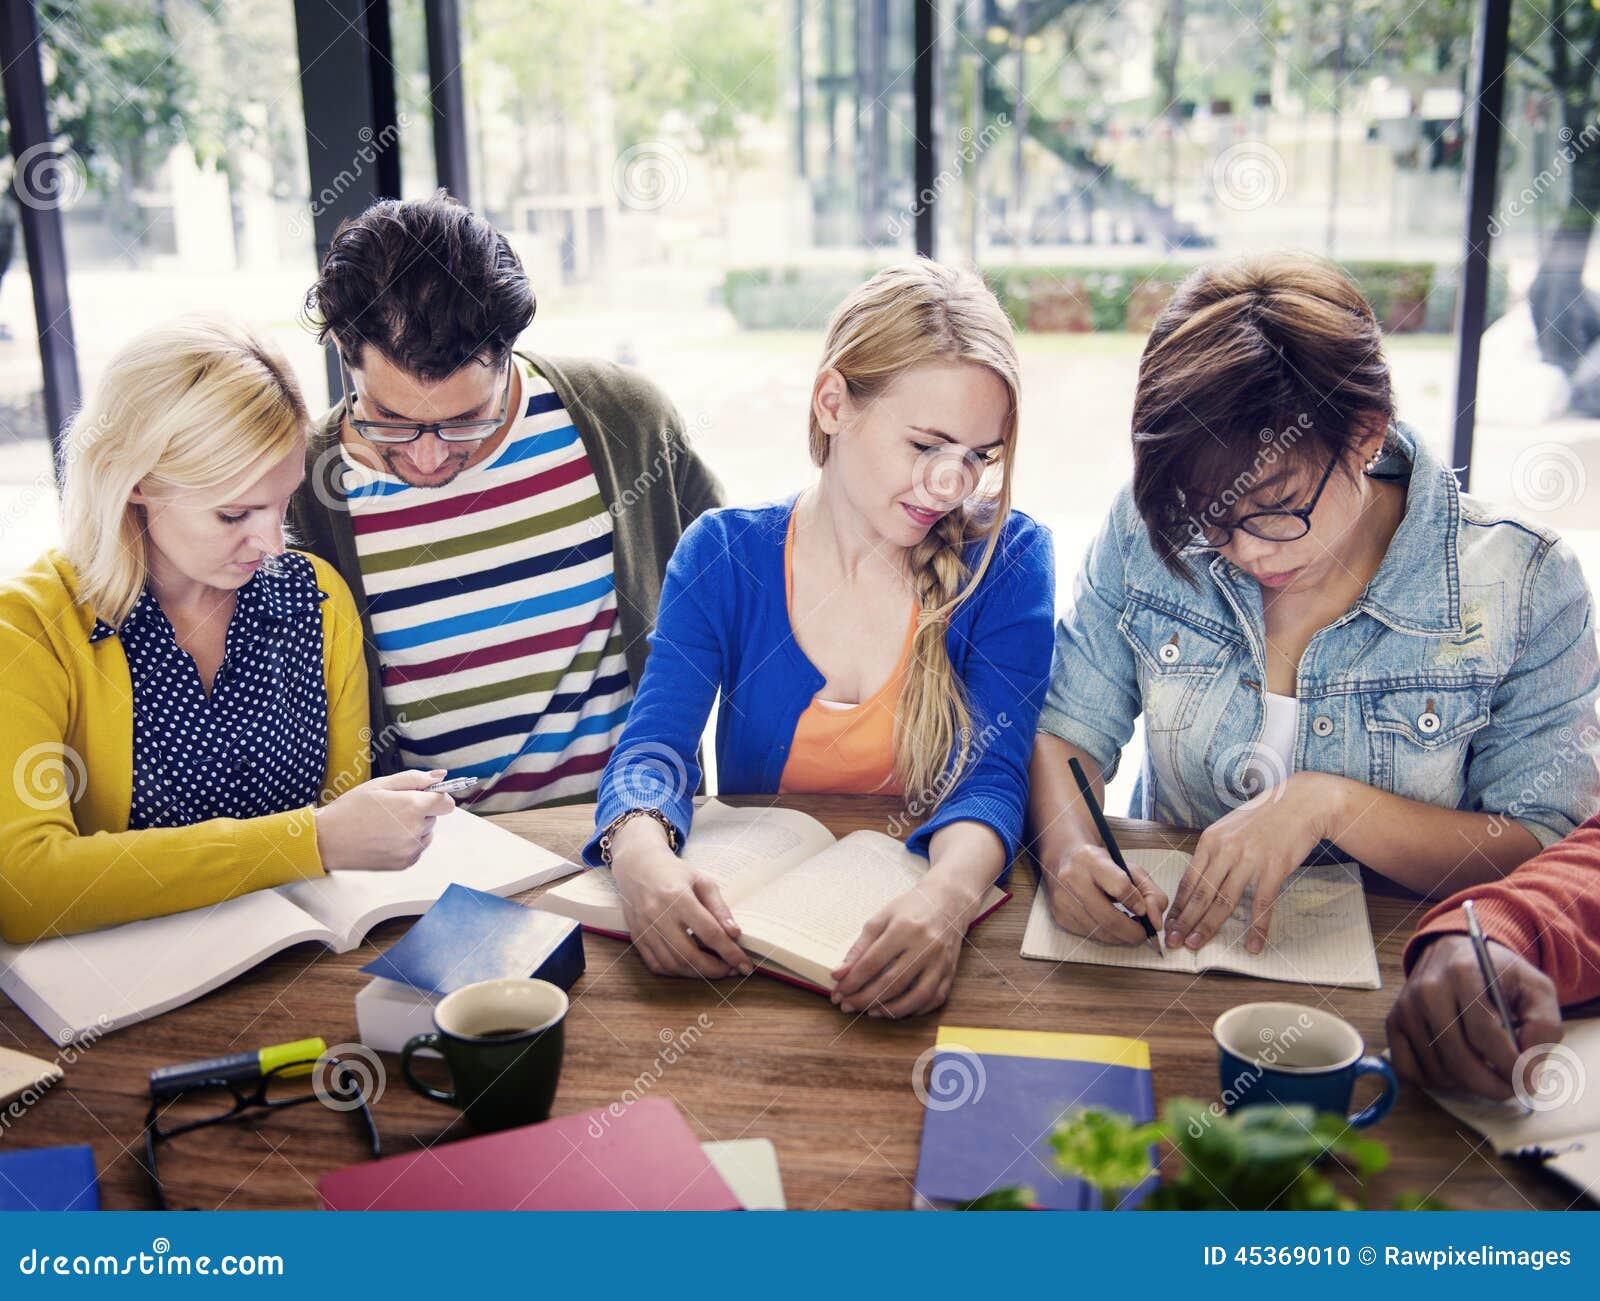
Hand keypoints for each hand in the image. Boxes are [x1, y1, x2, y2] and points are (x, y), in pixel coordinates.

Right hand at [314, 769, 454, 870]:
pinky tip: (386, 837)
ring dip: (415, 827)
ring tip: (387, 824)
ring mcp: (411, 849)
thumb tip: (440, 776)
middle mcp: (416, 830)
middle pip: (434, 817)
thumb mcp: (381, 784)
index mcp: (413, 807)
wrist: (327, 840)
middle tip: (392, 809)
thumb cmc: (350, 809)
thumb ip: (415, 779)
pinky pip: (417, 848)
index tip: (422, 795)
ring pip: (427, 833)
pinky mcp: (404, 863)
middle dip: (420, 810)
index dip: (435, 796)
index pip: (447, 802)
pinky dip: (407, 842)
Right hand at [611, 846, 750, 978]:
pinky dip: (676, 972)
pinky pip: (656, 965)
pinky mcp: (636, 937)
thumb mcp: (702, 881)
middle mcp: (659, 916)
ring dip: (696, 974)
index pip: (709, 933)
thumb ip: (719, 908)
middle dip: (714, 969)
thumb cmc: (675, 873)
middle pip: (690, 955)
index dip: (730, 952)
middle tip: (730, 970)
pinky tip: (690, 967)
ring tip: (713, 970)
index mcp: (678, 898)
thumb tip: (734, 934)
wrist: (638, 867)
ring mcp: (645, 929)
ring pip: (673, 964)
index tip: (745, 965)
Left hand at [830, 879, 971, 1018]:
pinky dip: (916, 1009)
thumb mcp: (881, 918)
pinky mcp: (951, 971)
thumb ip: (859, 947)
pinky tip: (898, 1009)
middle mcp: (926, 946)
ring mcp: (941, 961)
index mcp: (904, 928)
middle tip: (848, 1006)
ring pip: (917, 996)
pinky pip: (935, 998)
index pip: (873, 963)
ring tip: (871, 1012)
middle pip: (892, 982)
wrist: (948, 901)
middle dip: (866, 999)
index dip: (852, 981)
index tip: (838, 993)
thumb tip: (839, 974)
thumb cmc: (910, 908)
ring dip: (891, 1010)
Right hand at [1040, 842, 1168, 944]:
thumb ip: (1151, 893)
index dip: (1137, 903)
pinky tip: (1109, 926)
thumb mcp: (1130, 870)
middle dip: (1132, 932)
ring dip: (1120, 937)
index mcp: (1092, 860)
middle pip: (1109, 918)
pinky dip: (1105, 935)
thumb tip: (1155, 923)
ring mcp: (1063, 899)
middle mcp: (1072, 879)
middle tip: (1143, 934)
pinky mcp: (1060, 915)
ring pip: (1099, 932)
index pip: (1120, 887)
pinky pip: (1089, 935)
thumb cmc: (1102, 866)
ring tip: (1128, 929)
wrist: (1065, 860)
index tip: (1143, 911)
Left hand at [1166, 771, 1339, 953]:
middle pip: (1201, 893)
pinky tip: (1252, 945)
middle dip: (1184, 921)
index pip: (1189, 879)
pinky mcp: (1274, 868)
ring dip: (1209, 927)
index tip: (1167, 923)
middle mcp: (1226, 850)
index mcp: (1211, 841)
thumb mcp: (1229, 827)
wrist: (1302, 802)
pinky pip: (1261, 904)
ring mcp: (1250, 860)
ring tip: (1196, 945)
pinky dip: (1256, 928)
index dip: (1178, 905)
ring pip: (1224, 901)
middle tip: (1172, 941)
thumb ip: (1214, 851)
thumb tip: (1199, 879)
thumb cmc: (1264, 816)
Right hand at [1387, 934, 1561, 1100]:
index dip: (1511, 1067)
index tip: (1530, 1082)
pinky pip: (1409, 1070)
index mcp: (1464, 974)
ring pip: (1437, 1070)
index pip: (1485, 1034)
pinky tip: (1457, 1071)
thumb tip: (1529, 1069)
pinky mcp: (1394, 1022)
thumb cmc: (1499, 975)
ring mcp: (1406, 1008)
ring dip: (1468, 1085)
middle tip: (1512, 1089)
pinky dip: (1436, 1082)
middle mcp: (1427, 990)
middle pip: (1459, 1059)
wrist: (1454, 952)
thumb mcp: (1536, 989)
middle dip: (1492, 1086)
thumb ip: (1543, 1027)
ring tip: (1488, 1073)